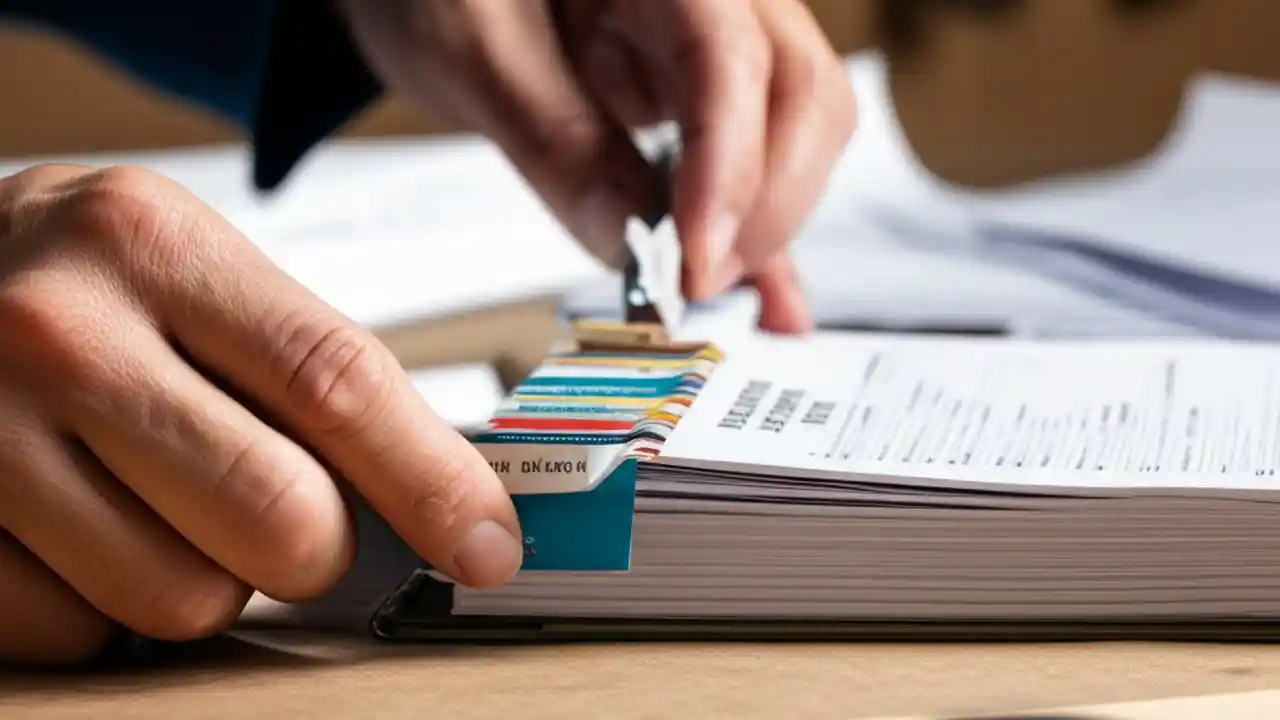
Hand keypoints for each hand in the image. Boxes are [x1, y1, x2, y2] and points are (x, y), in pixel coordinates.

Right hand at [0, 165, 522, 665]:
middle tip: (293, 520)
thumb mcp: (186, 269)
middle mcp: (58, 329)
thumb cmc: (80, 286)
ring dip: (207, 580)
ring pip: (182, 600)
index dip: (433, 482)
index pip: (338, 385)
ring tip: (162, 508)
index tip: (487, 546)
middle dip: (317, 548)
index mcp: (154, 245)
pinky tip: (80, 533)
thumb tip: (443, 496)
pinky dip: (102, 608)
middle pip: (279, 516)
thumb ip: (300, 369)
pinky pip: (75, 635)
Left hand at [338, 0, 854, 332]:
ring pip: (800, 134)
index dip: (728, 169)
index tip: (695, 260)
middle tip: (694, 285)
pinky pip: (758, 164)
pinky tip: (764, 299)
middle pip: (802, 97)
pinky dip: (758, 234)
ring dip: (768, 226)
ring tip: (714, 299)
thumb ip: (555, 141)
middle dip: (764, 207)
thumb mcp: (472, 50)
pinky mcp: (706, 97)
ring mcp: (721, 45)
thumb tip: (631, 246)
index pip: (732, 60)